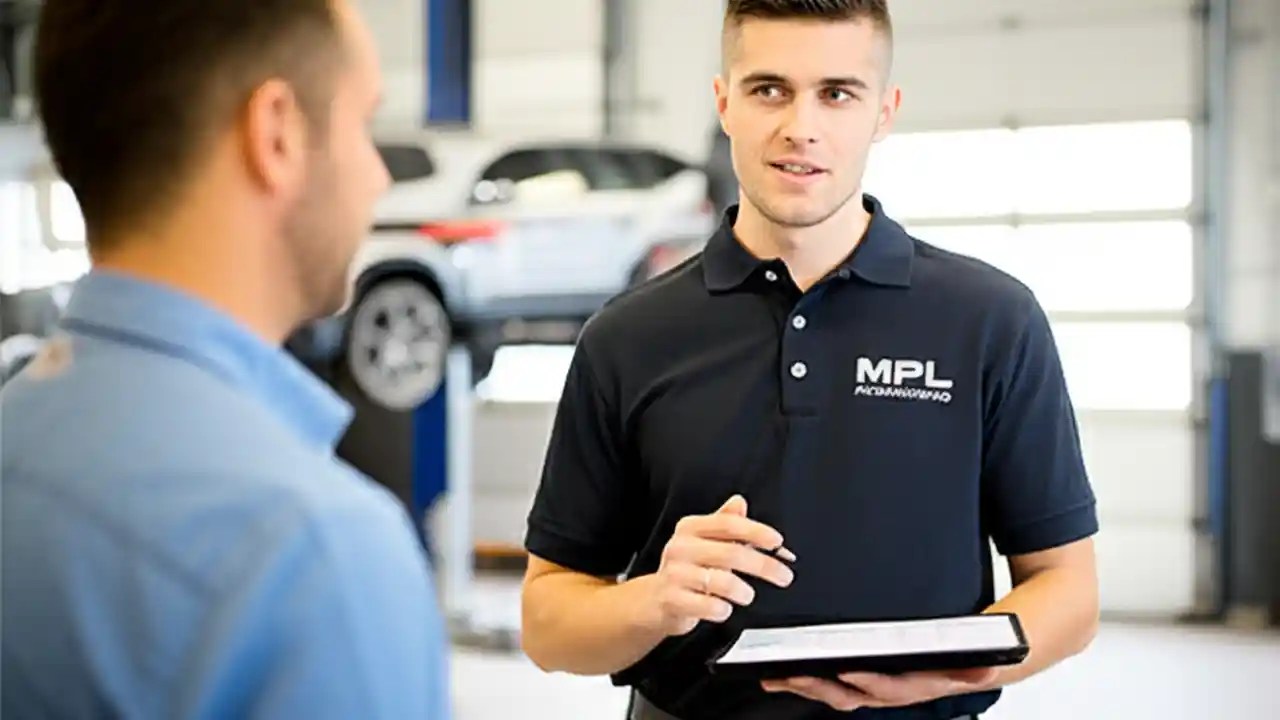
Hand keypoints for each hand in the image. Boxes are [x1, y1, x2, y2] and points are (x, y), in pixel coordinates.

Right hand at [648, 495, 794, 636]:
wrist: (654, 601)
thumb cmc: (685, 569)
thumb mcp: (702, 540)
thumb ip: (725, 523)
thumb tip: (740, 502)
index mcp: (690, 528)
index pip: (728, 524)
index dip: (756, 531)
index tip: (777, 542)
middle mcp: (681, 547)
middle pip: (732, 553)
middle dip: (764, 566)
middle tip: (784, 576)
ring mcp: (675, 574)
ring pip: (723, 581)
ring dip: (744, 591)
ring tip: (747, 595)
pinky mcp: (673, 600)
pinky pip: (710, 606)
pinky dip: (724, 609)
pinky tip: (724, 608)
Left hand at [761, 667, 997, 711]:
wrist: (961, 672)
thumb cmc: (958, 666)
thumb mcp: (972, 668)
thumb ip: (975, 671)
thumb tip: (988, 671)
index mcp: (909, 689)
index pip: (885, 688)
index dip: (866, 681)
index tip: (847, 669)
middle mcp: (884, 695)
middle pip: (844, 694)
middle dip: (815, 685)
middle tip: (790, 673)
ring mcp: (867, 692)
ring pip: (828, 693)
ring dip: (800, 685)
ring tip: (773, 674)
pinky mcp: (855, 685)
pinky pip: (824, 686)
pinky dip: (800, 680)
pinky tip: (778, 674)